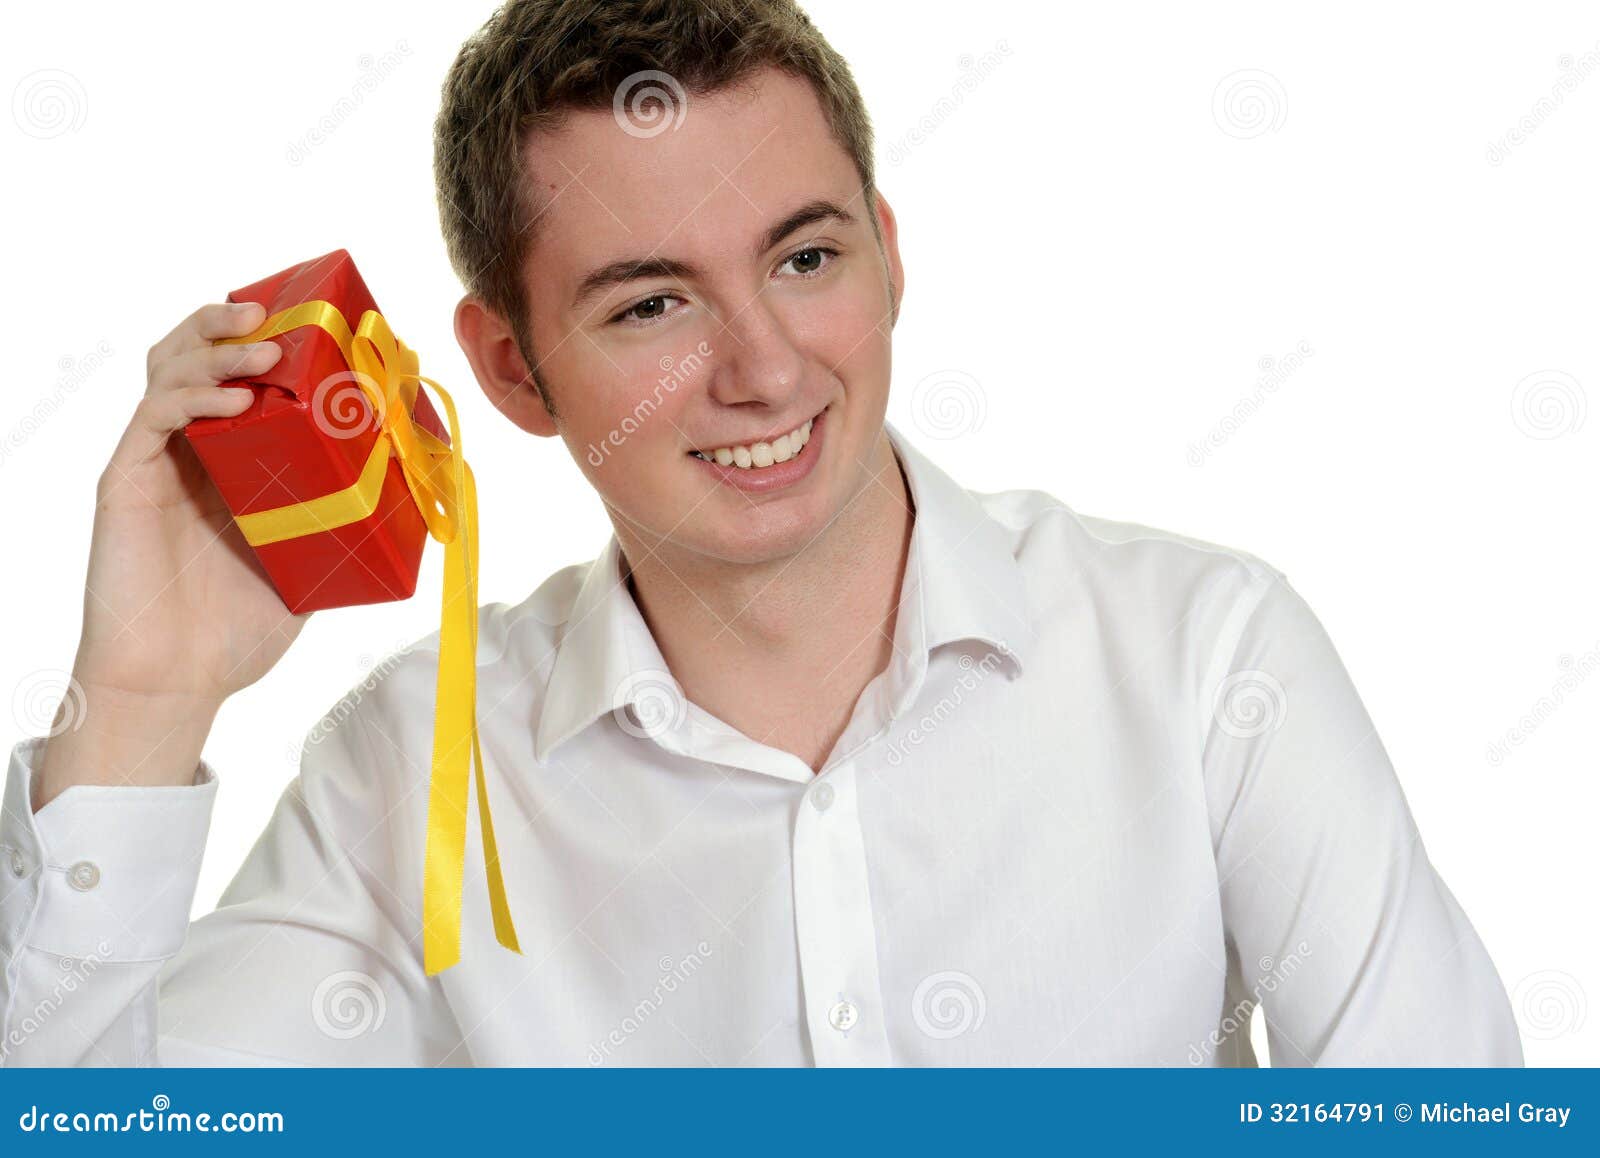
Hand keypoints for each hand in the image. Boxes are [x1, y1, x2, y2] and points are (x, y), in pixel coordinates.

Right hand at [37, 302, 308, 805]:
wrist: (177, 683)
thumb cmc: (239, 631)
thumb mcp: (314, 570)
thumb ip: (346, 531)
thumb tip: (424, 508)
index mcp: (239, 462)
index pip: (252, 380)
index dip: (283, 346)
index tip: (330, 331)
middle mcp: (195, 449)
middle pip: (203, 355)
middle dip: (239, 325)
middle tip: (276, 315)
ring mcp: (159, 460)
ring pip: (172, 369)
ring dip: (216, 347)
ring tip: (261, 344)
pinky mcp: (128, 479)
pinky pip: (155, 416)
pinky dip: (193, 398)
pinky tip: (233, 404)